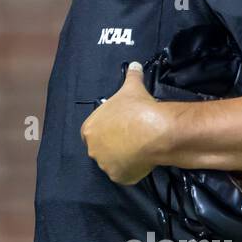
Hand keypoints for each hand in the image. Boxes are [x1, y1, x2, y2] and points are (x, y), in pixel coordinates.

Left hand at [80, 61, 167, 184]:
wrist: (152, 130)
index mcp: (90, 128)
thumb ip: (131, 76)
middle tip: (131, 140)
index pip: (93, 132)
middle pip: (101, 149)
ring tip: (139, 150)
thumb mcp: (131, 87)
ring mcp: (105, 165)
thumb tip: (135, 64)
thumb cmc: (137, 108)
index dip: (107, 131)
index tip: (120, 129)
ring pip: (112, 163)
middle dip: (113, 146)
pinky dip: (132, 171)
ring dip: (122, 159)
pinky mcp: (119, 177)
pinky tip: (143, 161)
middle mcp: (92, 149)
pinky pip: (125, 175)